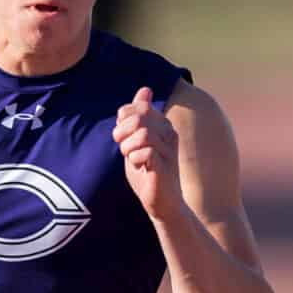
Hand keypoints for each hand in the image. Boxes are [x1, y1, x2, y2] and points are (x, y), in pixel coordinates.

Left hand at [113, 86, 183, 220]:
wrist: (162, 203)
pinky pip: (145, 152)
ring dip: (128, 147)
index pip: (138, 107)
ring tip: (131, 158)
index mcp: (163, 124)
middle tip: (123, 147)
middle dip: (123, 132)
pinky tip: (139, 167)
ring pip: (142, 134)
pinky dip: (135, 159)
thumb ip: (137, 118)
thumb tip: (145, 89)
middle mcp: (169, 133)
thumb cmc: (148, 172)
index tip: (122, 136)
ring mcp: (169, 149)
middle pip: (139, 117)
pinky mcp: (165, 166)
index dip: (123, 119)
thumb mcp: (137, 141)